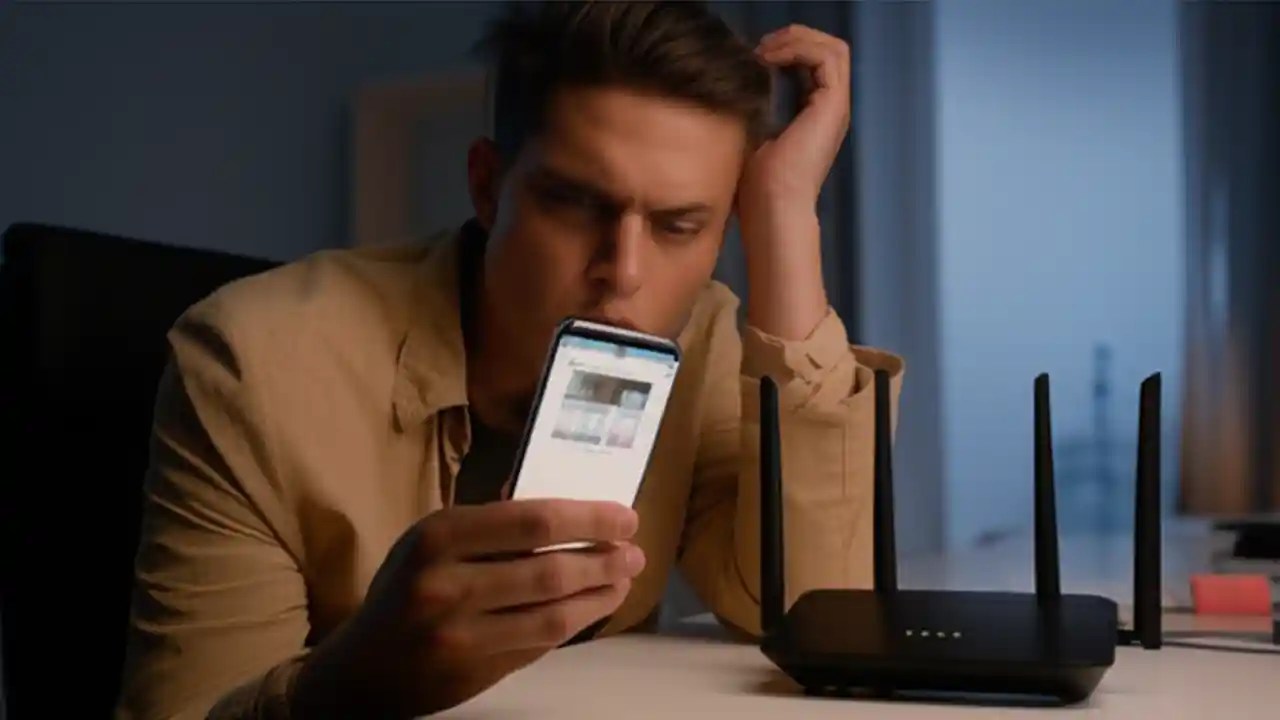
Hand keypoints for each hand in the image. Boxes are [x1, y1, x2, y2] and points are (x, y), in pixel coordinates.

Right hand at [290, 499, 644, 718]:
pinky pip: (540, 645)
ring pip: (553, 615)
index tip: (624, 516)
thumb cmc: (404, 589)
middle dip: (604, 559)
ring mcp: (461, 635)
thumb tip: (565, 508)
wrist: (359, 671)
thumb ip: (487, 527)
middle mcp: (447, 585)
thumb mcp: (430, 542)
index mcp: (437, 537)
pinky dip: (575, 624)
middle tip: (636, 551)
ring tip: (624, 578)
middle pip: (550, 569)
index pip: (531, 521)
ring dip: (600, 596)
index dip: (587, 518)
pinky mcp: (475, 673)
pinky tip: (594, 607)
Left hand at [737, 24, 850, 340]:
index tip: (751, 59)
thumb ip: (752, 111)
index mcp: (814, 116)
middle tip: (760, 47)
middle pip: (827, 49)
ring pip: (833, 48)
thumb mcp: (749, 138)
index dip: (784, 51)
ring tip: (766, 50)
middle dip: (793, 39)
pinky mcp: (833, 107)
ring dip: (797, 40)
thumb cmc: (754, 189)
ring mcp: (835, 108)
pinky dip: (798, 50)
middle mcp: (830, 110)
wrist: (772, 211)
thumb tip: (732, 89)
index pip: (811, 65)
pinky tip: (768, 61)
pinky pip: (827, 57)